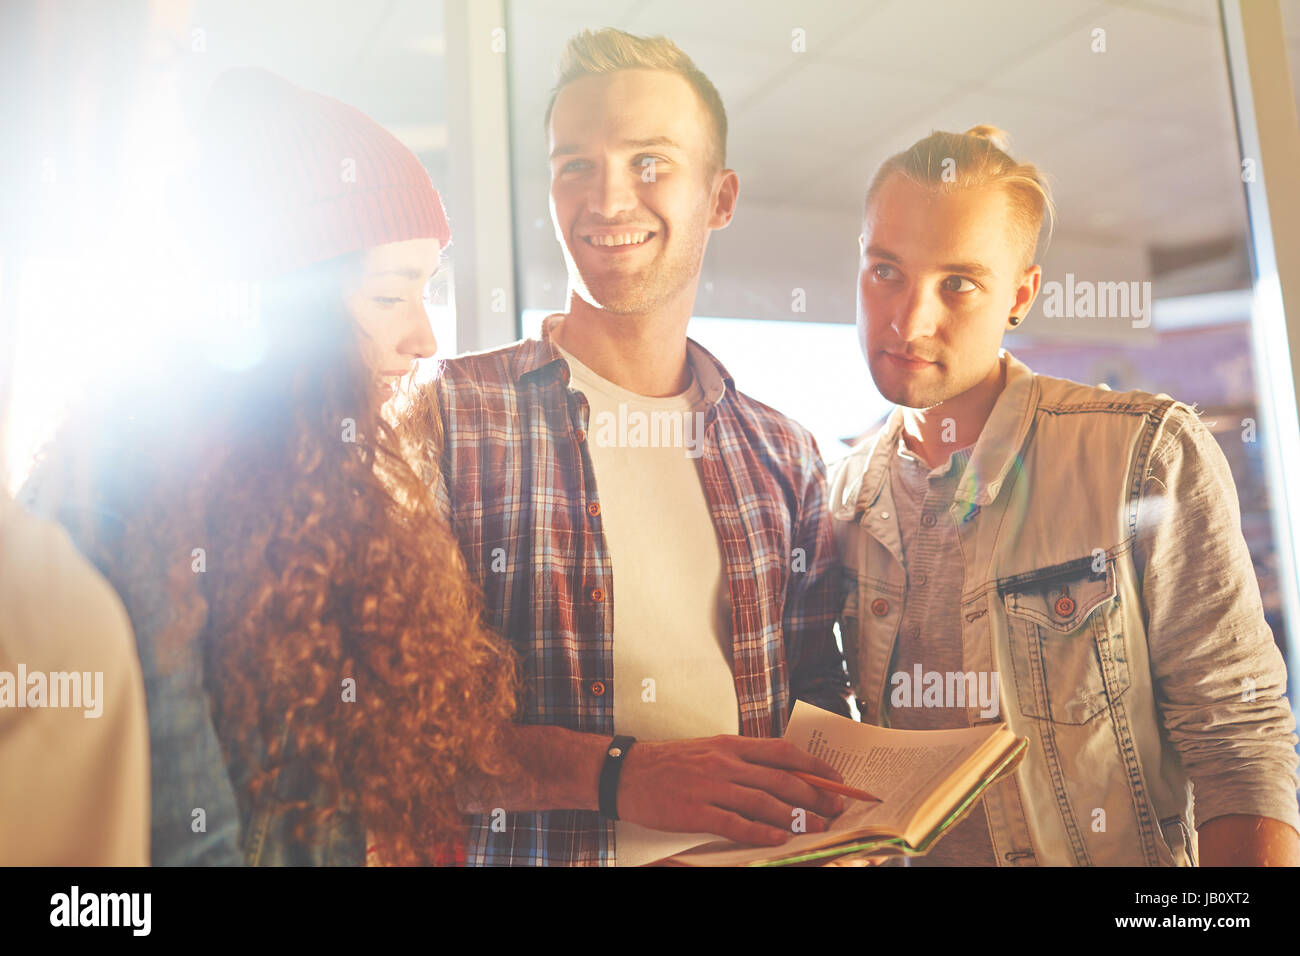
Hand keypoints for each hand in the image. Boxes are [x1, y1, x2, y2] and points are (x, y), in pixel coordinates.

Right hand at [616, 735, 846, 845]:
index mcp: (730, 745)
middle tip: (837, 808)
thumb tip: (782, 774)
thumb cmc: (670, 763)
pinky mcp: (695, 812)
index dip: (814, 766)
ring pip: (764, 802)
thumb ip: (742, 760)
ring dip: (797, 816)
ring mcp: (710, 787)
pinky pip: (736, 823)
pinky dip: (761, 832)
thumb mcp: (709, 750)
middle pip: (781, 778)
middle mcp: (725, 763)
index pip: (783, 751)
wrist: (626, 773)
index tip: (837, 779)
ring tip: (818, 827)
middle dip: (815, 795)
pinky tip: (780, 839)